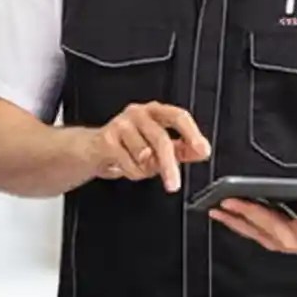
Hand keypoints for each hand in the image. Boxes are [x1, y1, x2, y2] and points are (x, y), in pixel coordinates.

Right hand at [88, 102, 211, 191]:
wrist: (94, 149)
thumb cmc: (130, 144)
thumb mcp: (160, 146)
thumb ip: (182, 149)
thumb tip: (201, 152)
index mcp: (156, 112)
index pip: (179, 117)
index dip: (192, 133)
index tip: (202, 151)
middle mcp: (139, 113)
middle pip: (161, 138)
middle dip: (169, 165)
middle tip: (174, 184)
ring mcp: (122, 124)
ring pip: (143, 155)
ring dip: (144, 170)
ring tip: (139, 166)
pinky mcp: (107, 138)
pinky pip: (127, 163)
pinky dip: (131, 172)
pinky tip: (127, 166)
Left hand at [208, 196, 296, 254]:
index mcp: (290, 236)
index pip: (262, 219)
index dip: (245, 209)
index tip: (229, 200)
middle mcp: (279, 240)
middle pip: (249, 226)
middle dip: (230, 216)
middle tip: (211, 205)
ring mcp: (275, 240)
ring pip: (248, 230)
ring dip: (231, 220)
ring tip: (214, 210)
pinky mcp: (275, 238)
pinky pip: (253, 230)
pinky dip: (240, 222)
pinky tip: (232, 215)